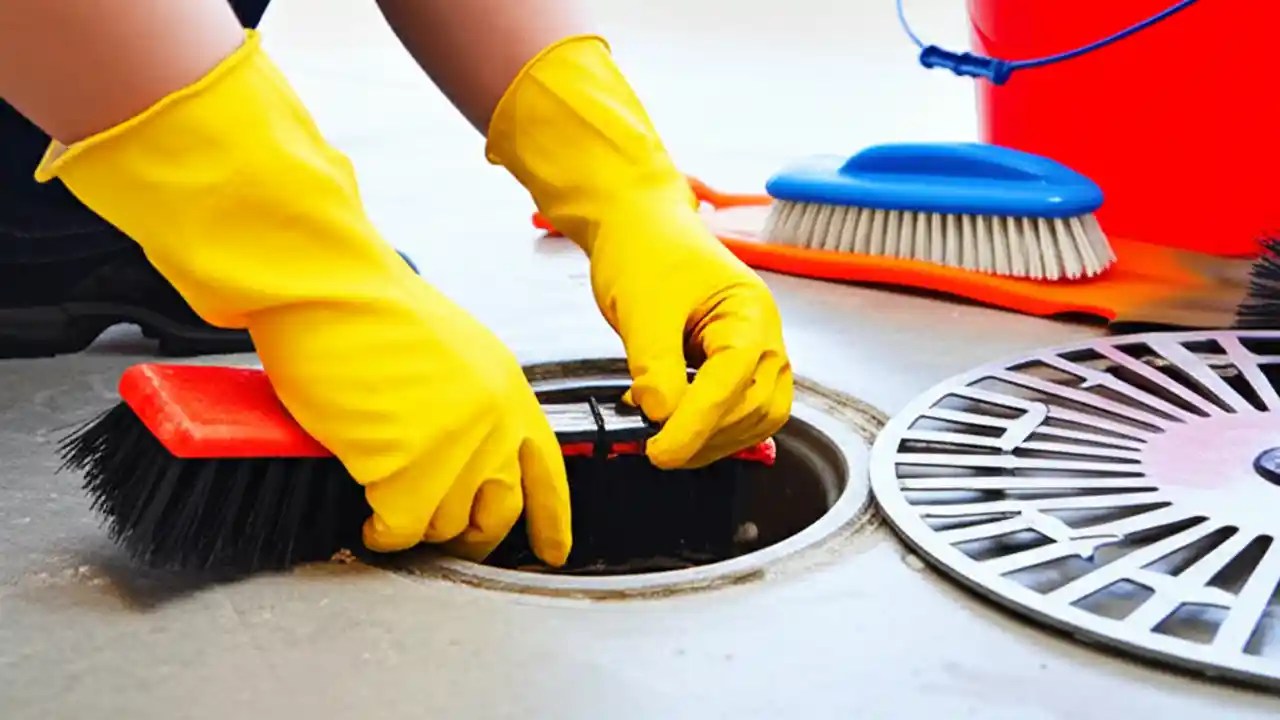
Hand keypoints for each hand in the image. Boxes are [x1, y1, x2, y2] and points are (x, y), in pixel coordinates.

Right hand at [35, 31, 571, 565]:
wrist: (329, 287)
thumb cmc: (369, 310)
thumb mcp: (449, 353)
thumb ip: (468, 405)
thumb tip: (460, 457)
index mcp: (509, 390)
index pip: (547, 471)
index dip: (551, 520)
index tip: (552, 551)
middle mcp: (495, 422)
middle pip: (499, 513)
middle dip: (471, 536)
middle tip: (444, 539)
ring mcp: (457, 448)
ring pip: (445, 526)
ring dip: (414, 526)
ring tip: (386, 507)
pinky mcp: (409, 468)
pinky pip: (401, 529)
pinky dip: (381, 534)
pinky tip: (369, 522)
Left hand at [484, 34, 791, 468]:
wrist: (638, 224)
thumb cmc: (645, 249)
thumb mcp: (642, 306)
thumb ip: (655, 364)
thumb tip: (662, 416)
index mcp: (750, 312)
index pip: (736, 384)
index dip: (698, 425)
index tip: (660, 452)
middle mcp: (763, 335)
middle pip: (758, 409)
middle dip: (710, 437)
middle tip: (657, 451)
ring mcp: (753, 351)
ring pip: (754, 418)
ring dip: (712, 440)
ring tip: (662, 440)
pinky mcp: (732, 364)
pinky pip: (735, 410)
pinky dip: (706, 427)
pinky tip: (668, 422)